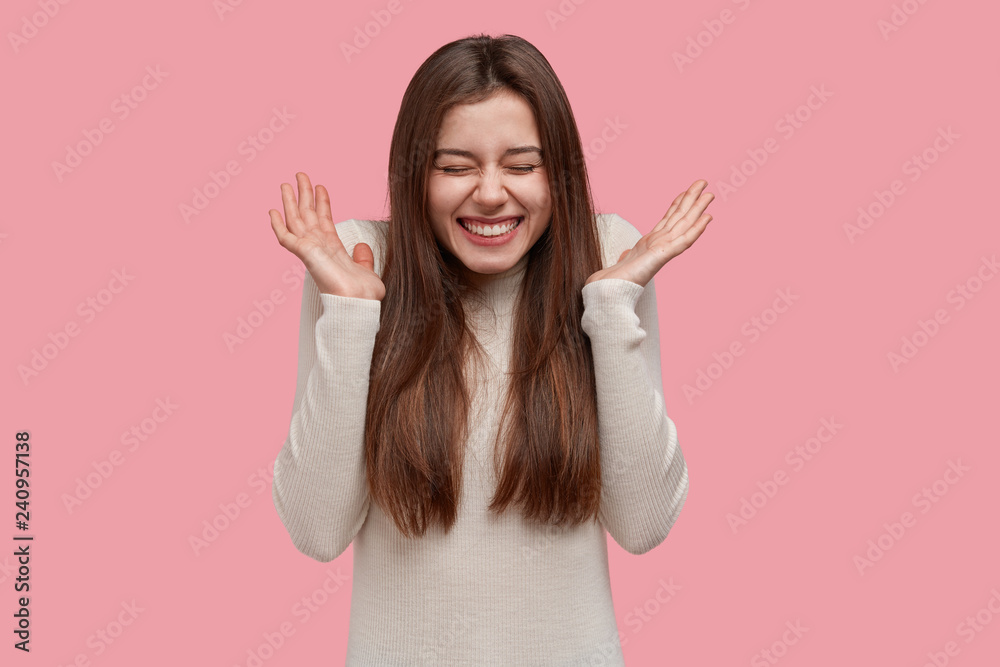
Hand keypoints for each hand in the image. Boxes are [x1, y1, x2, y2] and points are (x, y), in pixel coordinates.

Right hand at [269, 172, 384, 300]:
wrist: (358, 302)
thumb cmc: (362, 293)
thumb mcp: (366, 269)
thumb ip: (363, 257)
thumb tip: (362, 246)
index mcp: (333, 249)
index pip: (325, 219)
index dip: (322, 202)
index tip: (320, 187)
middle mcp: (319, 247)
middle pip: (308, 214)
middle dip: (304, 194)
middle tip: (300, 175)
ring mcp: (310, 249)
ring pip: (295, 220)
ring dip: (290, 201)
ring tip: (286, 183)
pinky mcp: (304, 253)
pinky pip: (286, 237)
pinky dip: (277, 225)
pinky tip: (272, 212)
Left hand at [585, 179, 713, 287]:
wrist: (611, 290)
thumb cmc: (617, 279)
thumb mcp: (624, 261)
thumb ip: (629, 255)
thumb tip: (627, 253)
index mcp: (651, 241)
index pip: (668, 218)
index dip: (677, 204)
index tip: (686, 191)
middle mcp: (660, 242)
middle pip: (680, 216)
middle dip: (692, 198)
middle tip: (703, 182)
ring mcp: (664, 248)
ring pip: (685, 223)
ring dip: (698, 208)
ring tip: (709, 194)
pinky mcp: (664, 256)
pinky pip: (684, 240)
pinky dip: (697, 229)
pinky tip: (707, 218)